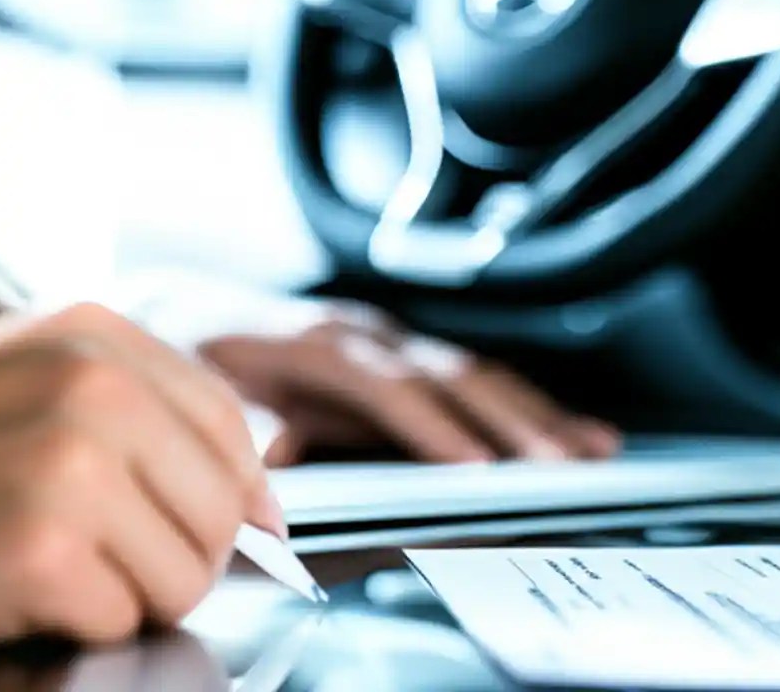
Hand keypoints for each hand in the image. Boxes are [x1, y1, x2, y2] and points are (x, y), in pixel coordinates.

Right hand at [0, 304, 283, 645]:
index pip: (227, 423)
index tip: (244, 524)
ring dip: (135, 594)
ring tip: (69, 565)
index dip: (243, 488)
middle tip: (115, 551)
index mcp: (91, 339)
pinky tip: (29, 589)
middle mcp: (86, 387)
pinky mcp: (36, 548)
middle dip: (184, 552)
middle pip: (222, 508)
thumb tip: (261, 502)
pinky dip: (83, 623)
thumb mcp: (44, 397)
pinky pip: (124, 618)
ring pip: (187, 573)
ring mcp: (62, 463)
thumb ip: (155, 423)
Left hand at [197, 300, 619, 465]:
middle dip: (515, 423)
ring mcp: (393, 342)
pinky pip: (477, 383)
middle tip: (567, 464)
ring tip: (594, 448)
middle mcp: (367, 333)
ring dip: (538, 415)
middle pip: (454, 376)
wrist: (185, 312)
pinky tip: (570, 430)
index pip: (388, 385)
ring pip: (478, 375)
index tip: (479, 468)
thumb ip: (244, 422)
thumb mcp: (197, 389)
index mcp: (315, 340)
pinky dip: (528, 409)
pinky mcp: (408, 360)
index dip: (435, 426)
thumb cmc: (194, 355)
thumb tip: (284, 453)